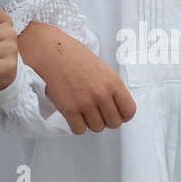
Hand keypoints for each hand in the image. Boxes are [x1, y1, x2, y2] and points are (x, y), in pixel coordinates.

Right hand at [18, 23, 134, 132]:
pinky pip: (79, 129)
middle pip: (114, 123)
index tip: (116, 114)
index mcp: (113, 81)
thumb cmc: (74, 57)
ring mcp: (85, 102)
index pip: (129, 111)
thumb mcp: (102, 69)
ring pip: (97, 128)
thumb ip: (111, 88)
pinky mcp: (69, 108)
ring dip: (90, 123)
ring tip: (83, 111)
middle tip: (97, 113)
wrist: (52, 52)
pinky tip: (73, 114)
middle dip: (106, 120)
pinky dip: (77, 125)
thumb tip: (114, 108)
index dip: (123, 116)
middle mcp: (102, 93)